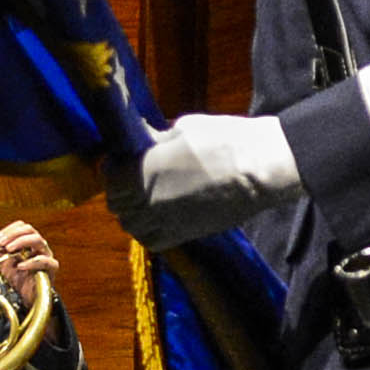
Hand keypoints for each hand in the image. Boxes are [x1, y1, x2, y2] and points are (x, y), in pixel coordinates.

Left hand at [0, 218, 60, 295]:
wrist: (26, 297)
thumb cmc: (18, 279)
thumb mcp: (1, 264)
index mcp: (27, 242)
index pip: (21, 227)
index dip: (9, 230)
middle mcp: (38, 246)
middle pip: (30, 230)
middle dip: (13, 234)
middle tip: (1, 243)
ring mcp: (46, 255)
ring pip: (38, 240)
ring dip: (21, 242)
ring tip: (9, 249)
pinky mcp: (51, 268)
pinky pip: (45, 261)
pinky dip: (31, 262)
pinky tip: (20, 266)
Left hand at [111, 111, 299, 248]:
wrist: (259, 170)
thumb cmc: (223, 141)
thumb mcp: (183, 128)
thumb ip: (156, 139)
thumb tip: (146, 141)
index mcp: (142, 170)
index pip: (109, 177)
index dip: (112, 167)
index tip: (120, 159)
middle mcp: (147, 200)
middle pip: (117, 204)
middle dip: (120, 190)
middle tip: (131, 178)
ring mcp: (165, 221)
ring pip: (132, 226)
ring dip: (132, 213)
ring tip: (143, 200)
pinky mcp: (185, 235)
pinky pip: (153, 241)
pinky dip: (148, 232)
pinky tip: (157, 218)